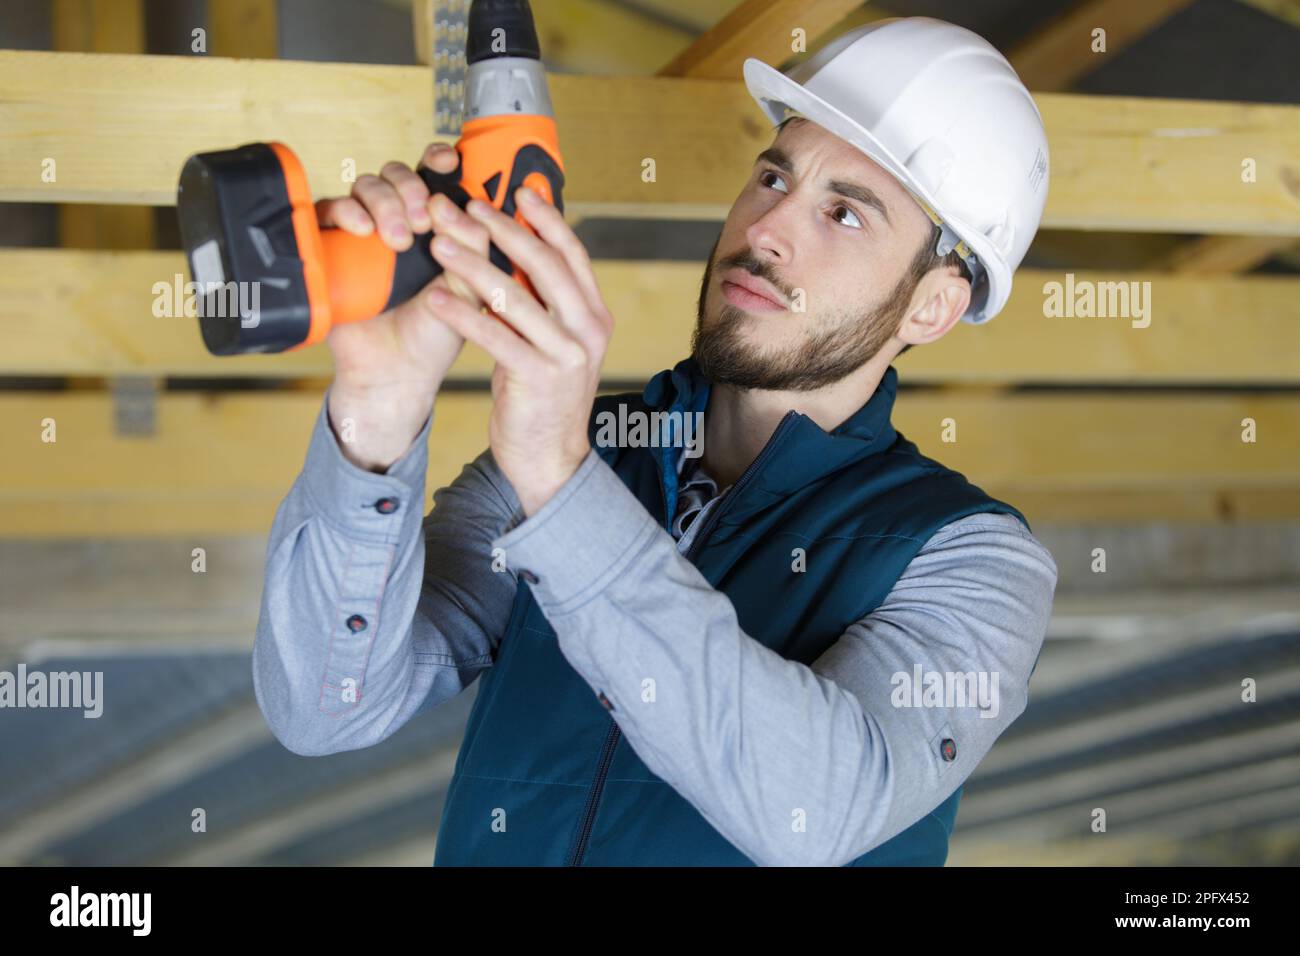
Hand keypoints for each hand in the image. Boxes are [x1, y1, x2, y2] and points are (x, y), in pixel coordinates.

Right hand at [316, 142, 490, 470]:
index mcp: (439, 226)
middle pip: (399, 173)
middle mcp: (401, 222)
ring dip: (384, 201)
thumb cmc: (436, 332)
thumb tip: (458, 205)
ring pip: (367, 185)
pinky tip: (362, 230)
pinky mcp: (336, 247)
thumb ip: (475, 247)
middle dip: (412, 187)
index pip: (435, 175)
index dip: (439, 159)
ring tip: (399, 239)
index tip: (448, 161)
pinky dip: (346, 211)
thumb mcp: (470, 289)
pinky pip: (330, 209)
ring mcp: (367, 233)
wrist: (397, 371)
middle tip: (424, 219)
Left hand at [425, 186, 613, 514]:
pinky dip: (462, 315)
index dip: (546, 218)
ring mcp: (567, 355)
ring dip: (472, 265)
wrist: (549, 457)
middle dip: (502, 230)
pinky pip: (495, 336)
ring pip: (515, 297)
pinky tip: (434, 298)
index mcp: (595, 315)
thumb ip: (542, 304)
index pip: (572, 254)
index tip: (517, 189)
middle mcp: (588, 330)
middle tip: (464, 206)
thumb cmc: (541, 394)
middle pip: (544, 265)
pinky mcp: (539, 378)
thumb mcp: (550, 342)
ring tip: (438, 244)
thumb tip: (515, 251)